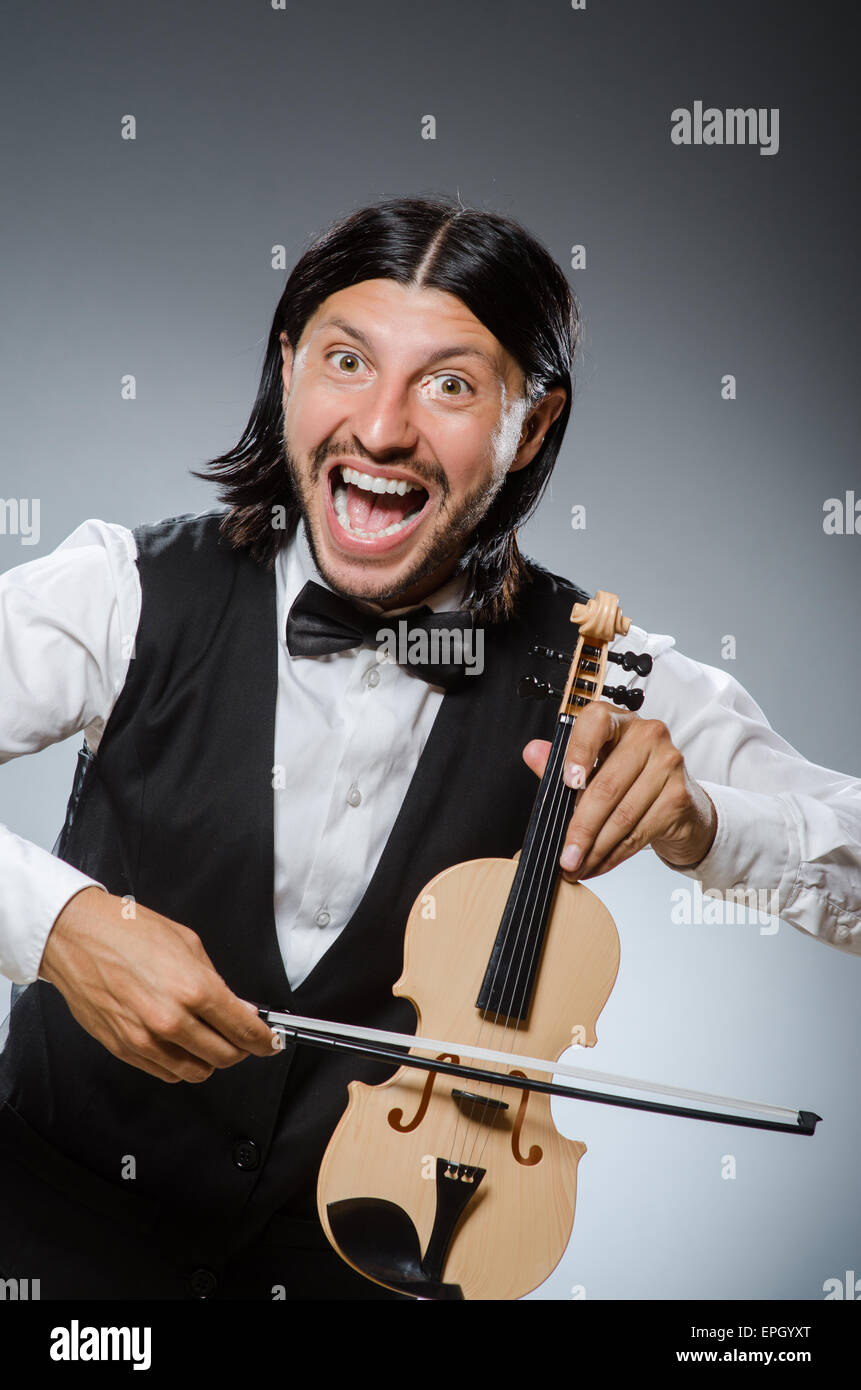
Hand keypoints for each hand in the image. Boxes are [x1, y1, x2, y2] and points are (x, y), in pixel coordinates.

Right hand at [39, 887, 278, 1082]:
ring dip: (210, 1060)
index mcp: (193, 989)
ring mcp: (146, 1039)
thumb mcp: (188, 944)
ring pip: (196, 1072)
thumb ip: (217, 981)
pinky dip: (181, 1063)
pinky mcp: (125, 1049)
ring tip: (209, 1039)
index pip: (244, 1030)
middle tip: (242, 1037)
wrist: (77, 937)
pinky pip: (166, 1072)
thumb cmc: (127, 931)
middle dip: (241, 1049)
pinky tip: (180, 1043)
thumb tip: (239, 1008)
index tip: (271, 1042)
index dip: (265, 1041)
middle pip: (225, 1057)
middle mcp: (171, 1020)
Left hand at [522, 703, 716, 880]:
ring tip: (577, 866)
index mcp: (619, 721)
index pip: (596, 722)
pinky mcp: (678, 795)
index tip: (567, 783)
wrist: (679, 805)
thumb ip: (560, 762)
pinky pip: (639, 832)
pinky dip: (615, 854)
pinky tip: (600, 864)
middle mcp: (648, 735)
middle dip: (581, 828)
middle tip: (565, 856)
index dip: (578, 752)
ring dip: (595, 848)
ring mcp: (668, 763)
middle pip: (606, 786)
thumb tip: (532, 752)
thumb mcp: (594, 768)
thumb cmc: (630, 782)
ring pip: (622, 815)